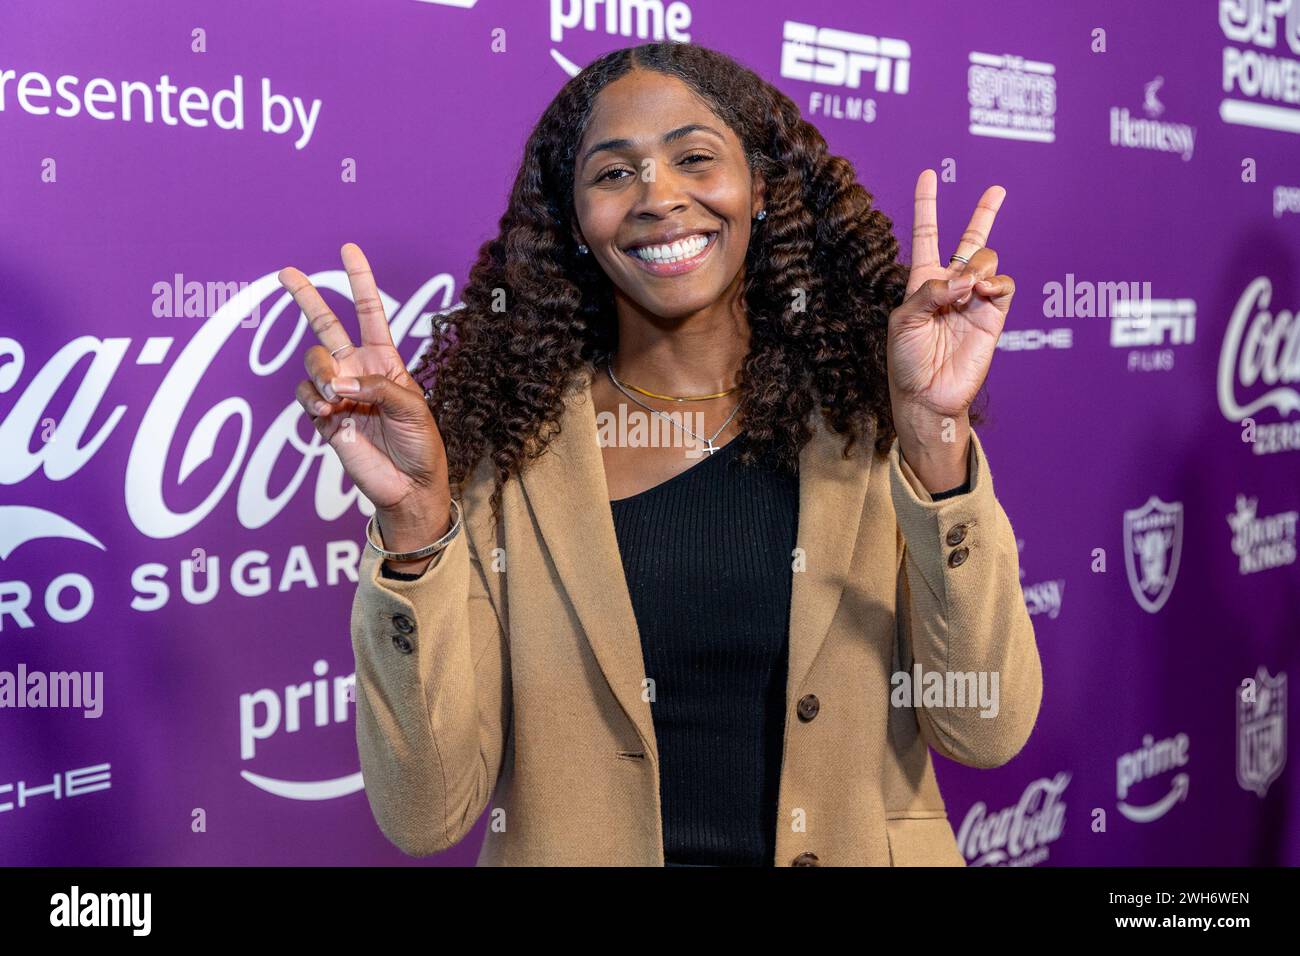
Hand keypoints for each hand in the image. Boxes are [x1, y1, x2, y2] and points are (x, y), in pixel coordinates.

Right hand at [282, 243, 451, 547]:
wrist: (408, 485)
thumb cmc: (421, 445)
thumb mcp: (412, 408)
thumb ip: (377, 386)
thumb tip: (337, 380)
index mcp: (384, 360)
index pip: (369, 312)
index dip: (359, 280)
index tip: (348, 248)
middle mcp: (357, 370)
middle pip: (325, 325)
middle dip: (305, 297)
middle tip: (285, 273)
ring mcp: (337, 393)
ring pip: (312, 362)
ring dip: (320, 373)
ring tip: (335, 397)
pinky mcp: (322, 417)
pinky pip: (304, 395)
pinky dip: (312, 399)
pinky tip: (329, 412)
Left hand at [887, 169, 1015, 423]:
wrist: (927, 395)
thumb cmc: (907, 360)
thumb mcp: (904, 321)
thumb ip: (931, 292)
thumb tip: (966, 279)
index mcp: (922, 282)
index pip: (926, 234)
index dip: (926, 205)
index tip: (929, 175)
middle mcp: (951, 286)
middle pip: (971, 240)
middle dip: (984, 213)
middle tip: (997, 190)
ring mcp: (975, 299)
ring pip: (987, 260)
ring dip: (977, 268)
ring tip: (968, 290)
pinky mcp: (993, 316)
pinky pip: (1004, 285)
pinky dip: (995, 283)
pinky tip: (981, 294)